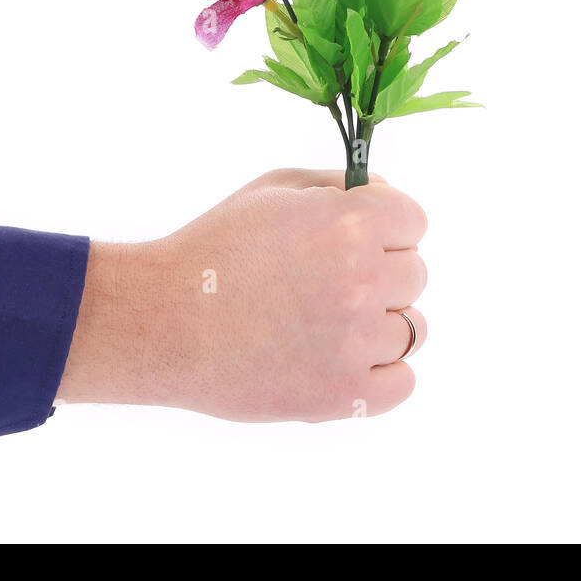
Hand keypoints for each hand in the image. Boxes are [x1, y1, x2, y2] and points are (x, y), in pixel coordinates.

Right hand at [57, 168, 427, 420]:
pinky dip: (383, 374)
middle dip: (381, 272)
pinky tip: (344, 359)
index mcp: (349, 223)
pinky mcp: (342, 394)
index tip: (361, 237)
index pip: (414, 220)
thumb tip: (386, 195)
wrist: (164, 321)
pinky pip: (404, 383)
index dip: (388, 226)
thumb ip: (339, 186)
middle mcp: (362, 279)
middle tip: (329, 281)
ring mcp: (356, 341)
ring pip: (414, 328)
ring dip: (382, 324)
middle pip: (415, 273)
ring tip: (330, 322)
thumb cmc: (216, 248)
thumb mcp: (275, 190)